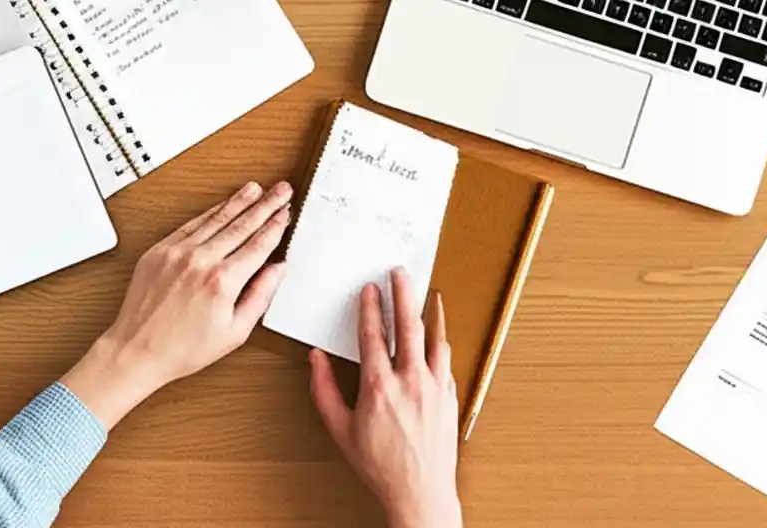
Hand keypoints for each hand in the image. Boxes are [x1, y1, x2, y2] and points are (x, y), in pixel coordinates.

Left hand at [63, 180, 291, 428]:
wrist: (136, 350)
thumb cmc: (183, 348)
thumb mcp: (235, 332)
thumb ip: (260, 296)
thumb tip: (277, 270)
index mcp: (222, 282)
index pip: (258, 244)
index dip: (275, 225)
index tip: (285, 213)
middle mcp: (200, 261)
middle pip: (242, 224)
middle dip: (266, 204)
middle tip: (281, 190)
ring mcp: (177, 252)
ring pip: (217, 218)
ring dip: (240, 201)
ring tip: (257, 188)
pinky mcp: (160, 250)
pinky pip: (191, 224)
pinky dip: (210, 212)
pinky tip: (223, 204)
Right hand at [309, 269, 461, 527]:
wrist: (420, 492)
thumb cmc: (379, 465)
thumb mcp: (340, 429)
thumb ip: (324, 390)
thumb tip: (316, 359)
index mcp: (379, 387)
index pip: (373, 335)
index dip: (370, 307)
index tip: (369, 289)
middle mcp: (410, 381)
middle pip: (408, 325)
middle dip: (403, 294)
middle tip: (400, 273)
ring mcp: (434, 386)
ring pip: (434, 337)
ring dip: (428, 312)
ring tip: (425, 293)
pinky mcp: (450, 395)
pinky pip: (446, 358)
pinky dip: (441, 339)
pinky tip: (439, 331)